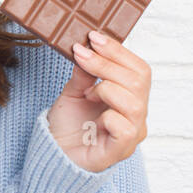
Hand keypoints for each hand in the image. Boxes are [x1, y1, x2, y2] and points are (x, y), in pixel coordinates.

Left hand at [47, 29, 151, 172]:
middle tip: (81, 55)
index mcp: (129, 97)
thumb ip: (84, 75)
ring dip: (106, 89)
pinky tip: (94, 118)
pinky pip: (125, 129)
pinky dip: (108, 117)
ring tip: (87, 93)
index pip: (138, 69)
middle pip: (139, 81)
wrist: (54, 156)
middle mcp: (136, 115)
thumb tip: (86, 48)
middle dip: (107, 63)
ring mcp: (131, 134)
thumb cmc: (68, 126)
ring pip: (134, 103)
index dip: (118, 51)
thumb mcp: (73, 93)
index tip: (93, 37)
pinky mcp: (120, 151)